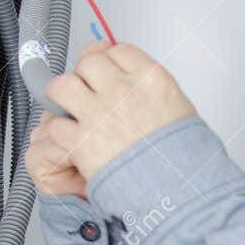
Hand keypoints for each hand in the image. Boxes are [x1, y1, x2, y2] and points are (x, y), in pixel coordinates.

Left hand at [24, 40, 196, 198]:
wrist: (179, 192)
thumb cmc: (186, 160)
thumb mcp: (182, 111)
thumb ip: (155, 92)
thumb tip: (140, 87)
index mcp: (150, 79)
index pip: (118, 51)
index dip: (109, 61)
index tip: (107, 71)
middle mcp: (122, 90)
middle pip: (88, 63)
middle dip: (85, 76)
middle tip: (88, 91)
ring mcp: (99, 114)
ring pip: (63, 86)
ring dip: (62, 96)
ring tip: (66, 107)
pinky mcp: (82, 141)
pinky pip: (57, 125)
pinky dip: (62, 132)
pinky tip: (72, 139)